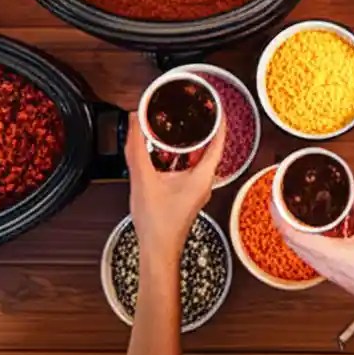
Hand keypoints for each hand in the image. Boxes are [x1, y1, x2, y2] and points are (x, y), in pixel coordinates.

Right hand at [124, 113, 224, 258]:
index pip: (218, 142)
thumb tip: (134, 121)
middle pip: (210, 148)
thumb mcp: (143, 179)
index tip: (217, 104)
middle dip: (203, 128)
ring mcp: (197, 189)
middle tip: (196, 109)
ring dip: (192, 143)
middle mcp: (204, 182)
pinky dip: (182, 157)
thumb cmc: (156, 222)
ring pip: (199, 159)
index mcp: (202, 177)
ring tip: (181, 124)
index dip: (219, 121)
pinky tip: (167, 152)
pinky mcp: (188, 194)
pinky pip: (190, 169)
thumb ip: (137, 148)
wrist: (157, 250)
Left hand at [273, 189, 353, 325]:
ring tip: (290, 208)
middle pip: (288, 238)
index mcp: (327, 253)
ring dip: (290, 226)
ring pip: (295, 245)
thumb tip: (353, 190)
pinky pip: (305, 250)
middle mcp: (319, 262)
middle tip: (280, 197)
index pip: (291, 233)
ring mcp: (321, 267)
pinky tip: (310, 226)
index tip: (275, 197)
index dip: (279, 213)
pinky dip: (302, 235)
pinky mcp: (326, 269)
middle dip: (280, 216)